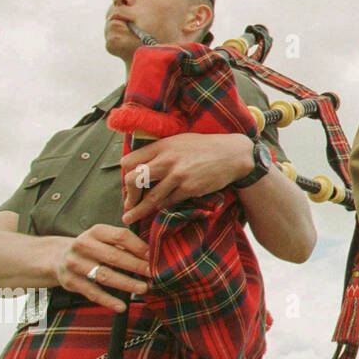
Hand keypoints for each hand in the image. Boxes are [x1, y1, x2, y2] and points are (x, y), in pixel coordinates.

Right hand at [52, 224, 150, 311]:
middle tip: (152, 273)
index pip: (120, 236)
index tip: (153, 256)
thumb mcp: (105, 239)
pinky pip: (92, 292)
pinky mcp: (70, 281)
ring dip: (126, 283)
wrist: (59, 257)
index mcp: (96, 231)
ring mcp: (75, 264)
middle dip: (136, 266)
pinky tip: (121, 306)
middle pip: (114, 256)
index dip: (138, 246)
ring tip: (143, 288)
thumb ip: (124, 244)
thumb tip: (151, 255)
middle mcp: (83, 245)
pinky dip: (108, 300)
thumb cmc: (93, 248)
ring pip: (104, 275)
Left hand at [121, 133, 253, 224]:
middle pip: (133, 180)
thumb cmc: (206, 147)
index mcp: (162, 146)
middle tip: (129, 202)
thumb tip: (143, 164)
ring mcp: (178, 176)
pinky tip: (161, 207)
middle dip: (128, 194)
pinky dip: (163, 206)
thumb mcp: (180, 140)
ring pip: (150, 197)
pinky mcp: (189, 188)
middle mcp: (167, 160)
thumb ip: (161, 150)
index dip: (125, 173)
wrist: (233, 155)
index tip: (129, 183)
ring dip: (138, 210)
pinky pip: (169, 202)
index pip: (130, 161)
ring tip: (129, 218)